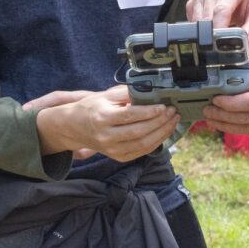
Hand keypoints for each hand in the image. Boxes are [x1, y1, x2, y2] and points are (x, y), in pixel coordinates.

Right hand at [34, 85, 179, 161]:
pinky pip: (141, 152)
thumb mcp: (105, 95)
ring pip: (142, 145)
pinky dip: (155, 143)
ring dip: (161, 133)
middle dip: (159, 122)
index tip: (163, 106)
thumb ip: (126, 93)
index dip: (149, 112)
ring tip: (173, 121)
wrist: (74, 127)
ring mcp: (112, 150)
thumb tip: (149, 90)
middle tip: (173, 112)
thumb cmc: (92, 108)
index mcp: (103, 118)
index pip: (129, 116)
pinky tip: (164, 132)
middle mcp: (106, 136)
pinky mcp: (118, 157)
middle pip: (138, 132)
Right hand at [186, 0, 248, 42]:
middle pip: (207, 16)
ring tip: (219, 34)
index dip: (219, 27)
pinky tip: (211, 27)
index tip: (219, 43)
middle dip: (212, 33)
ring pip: (197, 20)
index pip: (221, 9)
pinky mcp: (193, 1)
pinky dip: (199, 29)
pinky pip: (191, 21)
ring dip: (206, 32)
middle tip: (220, 46)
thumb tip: (245, 42)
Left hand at [202, 58, 248, 137]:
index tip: (213, 100)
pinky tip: (235, 124)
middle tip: (205, 112)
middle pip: (245, 119)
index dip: (227, 104)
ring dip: (229, 126)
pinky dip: (246, 128)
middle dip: (222, 117)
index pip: (247, 102)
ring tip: (214, 121)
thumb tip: (241, 82)